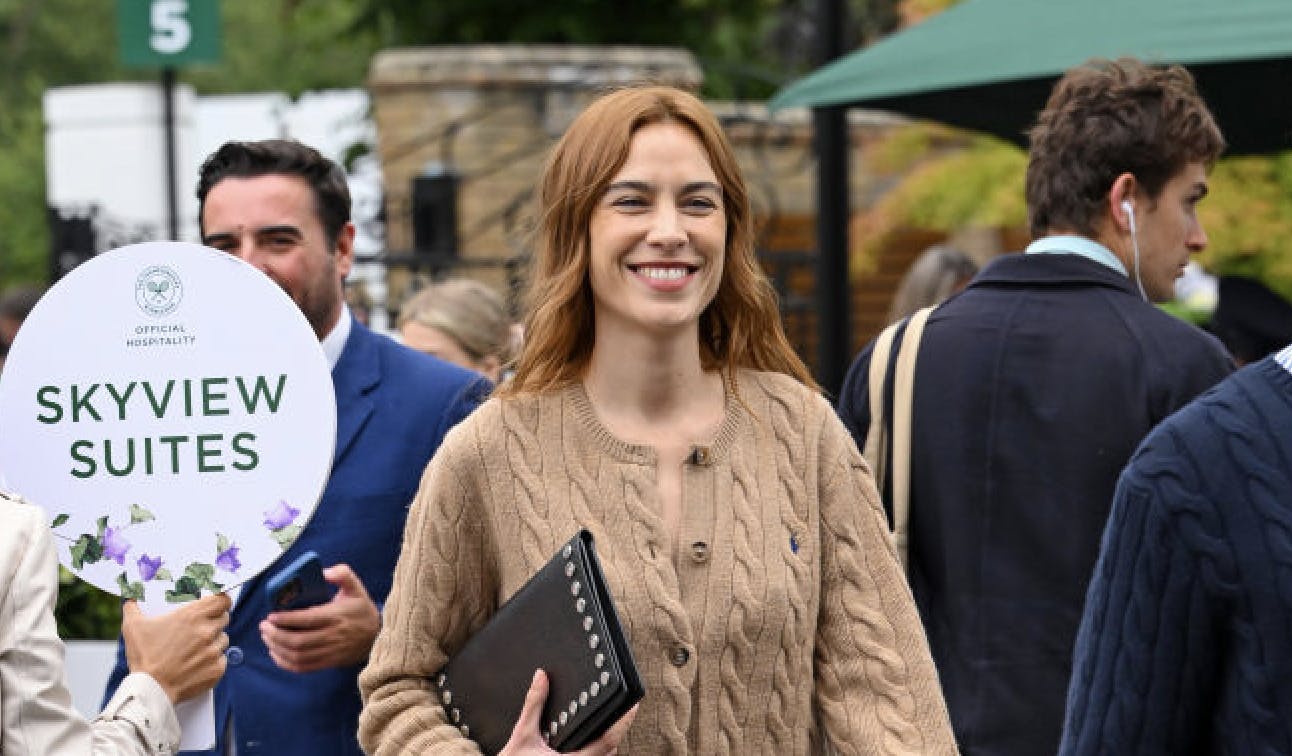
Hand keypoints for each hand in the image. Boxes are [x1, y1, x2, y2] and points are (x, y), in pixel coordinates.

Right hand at [123, 593, 230, 703]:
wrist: (151, 690)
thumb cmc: (144, 657)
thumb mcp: (133, 627)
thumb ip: (133, 608)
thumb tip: (131, 598)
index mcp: (192, 616)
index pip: (222, 600)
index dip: (221, 600)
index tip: (217, 603)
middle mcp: (207, 631)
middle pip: (224, 618)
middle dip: (216, 620)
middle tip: (203, 626)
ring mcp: (214, 651)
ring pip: (223, 639)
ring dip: (214, 641)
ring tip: (198, 647)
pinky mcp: (217, 668)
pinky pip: (222, 659)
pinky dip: (214, 660)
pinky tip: (199, 663)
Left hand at [259, 562, 380, 672]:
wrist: (377, 636)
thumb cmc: (362, 610)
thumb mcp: (356, 588)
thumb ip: (342, 574)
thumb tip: (323, 572)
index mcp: (336, 616)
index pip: (307, 619)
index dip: (286, 619)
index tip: (271, 615)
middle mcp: (332, 635)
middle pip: (298, 641)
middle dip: (276, 635)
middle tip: (264, 626)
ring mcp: (330, 652)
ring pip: (297, 655)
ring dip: (277, 648)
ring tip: (267, 637)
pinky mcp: (327, 662)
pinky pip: (302, 667)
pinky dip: (285, 662)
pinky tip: (275, 653)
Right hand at [499, 670, 637, 755]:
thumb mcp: (523, 734)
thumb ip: (533, 705)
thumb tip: (541, 677)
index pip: (608, 741)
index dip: (623, 722)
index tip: (633, 705)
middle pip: (611, 750)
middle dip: (614, 730)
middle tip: (622, 707)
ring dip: (604, 741)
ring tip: (607, 719)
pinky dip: (594, 747)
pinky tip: (587, 735)